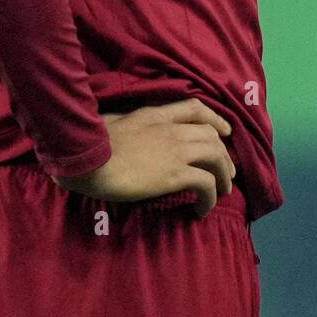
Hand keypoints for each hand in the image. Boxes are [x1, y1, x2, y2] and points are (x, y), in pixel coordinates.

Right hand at [53, 98, 236, 216]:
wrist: (89, 159)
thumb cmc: (92, 142)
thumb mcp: (112, 122)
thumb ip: (125, 123)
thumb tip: (121, 127)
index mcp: (155, 115)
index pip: (194, 108)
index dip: (215, 119)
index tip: (225, 131)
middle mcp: (171, 129)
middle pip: (211, 135)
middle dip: (224, 155)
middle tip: (226, 173)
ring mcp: (175, 150)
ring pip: (216, 157)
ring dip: (223, 176)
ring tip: (222, 192)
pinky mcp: (175, 174)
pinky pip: (206, 183)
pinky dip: (211, 197)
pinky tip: (203, 209)